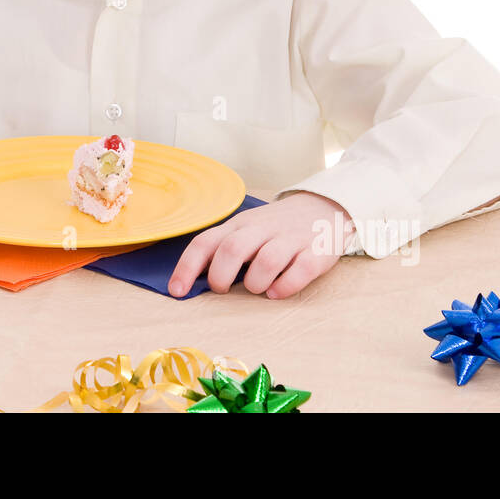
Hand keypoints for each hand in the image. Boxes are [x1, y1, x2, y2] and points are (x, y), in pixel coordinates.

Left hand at [168, 192, 352, 298]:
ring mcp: (291, 239)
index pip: (206, 242)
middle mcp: (262, 229)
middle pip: (233, 249)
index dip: (187, 267)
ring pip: (267, 260)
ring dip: (256, 283)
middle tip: (223, 289)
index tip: (176, 291)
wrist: (323, 207)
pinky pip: (300, 271)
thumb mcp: (244, 230)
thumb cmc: (274, 228)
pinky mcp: (317, 252)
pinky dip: (285, 286)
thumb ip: (220, 250)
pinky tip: (278, 292)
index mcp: (239, 225)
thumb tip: (190, 281)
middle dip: (221, 275)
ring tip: (258, 289)